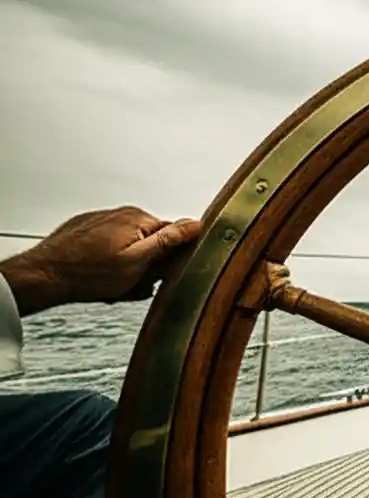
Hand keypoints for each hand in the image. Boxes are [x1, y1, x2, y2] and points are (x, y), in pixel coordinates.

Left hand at [0, 206, 202, 314]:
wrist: (45, 276)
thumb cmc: (86, 273)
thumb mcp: (137, 262)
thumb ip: (168, 241)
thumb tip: (194, 225)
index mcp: (138, 218)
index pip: (172, 237)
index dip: (166, 261)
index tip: (155, 275)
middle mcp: (121, 214)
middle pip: (150, 243)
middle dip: (145, 266)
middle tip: (130, 282)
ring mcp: (102, 221)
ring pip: (130, 247)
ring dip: (126, 267)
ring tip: (111, 283)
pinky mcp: (87, 231)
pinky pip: (110, 247)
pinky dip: (108, 262)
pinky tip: (98, 276)